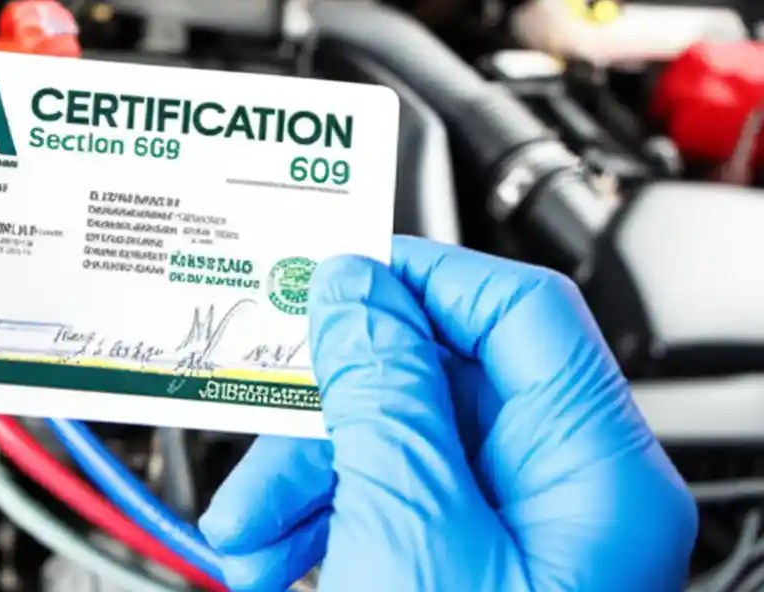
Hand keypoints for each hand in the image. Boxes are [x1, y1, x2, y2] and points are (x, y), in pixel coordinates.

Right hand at [198, 237, 696, 590]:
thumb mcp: (407, 531)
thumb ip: (381, 394)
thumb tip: (358, 295)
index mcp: (593, 474)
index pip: (518, 312)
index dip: (423, 279)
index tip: (335, 276)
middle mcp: (562, 499)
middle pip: (438, 383)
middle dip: (333, 407)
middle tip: (263, 420)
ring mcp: (509, 543)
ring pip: (394, 450)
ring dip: (303, 478)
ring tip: (245, 536)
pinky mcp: (453, 574)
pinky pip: (381, 512)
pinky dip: (315, 527)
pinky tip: (269, 561)